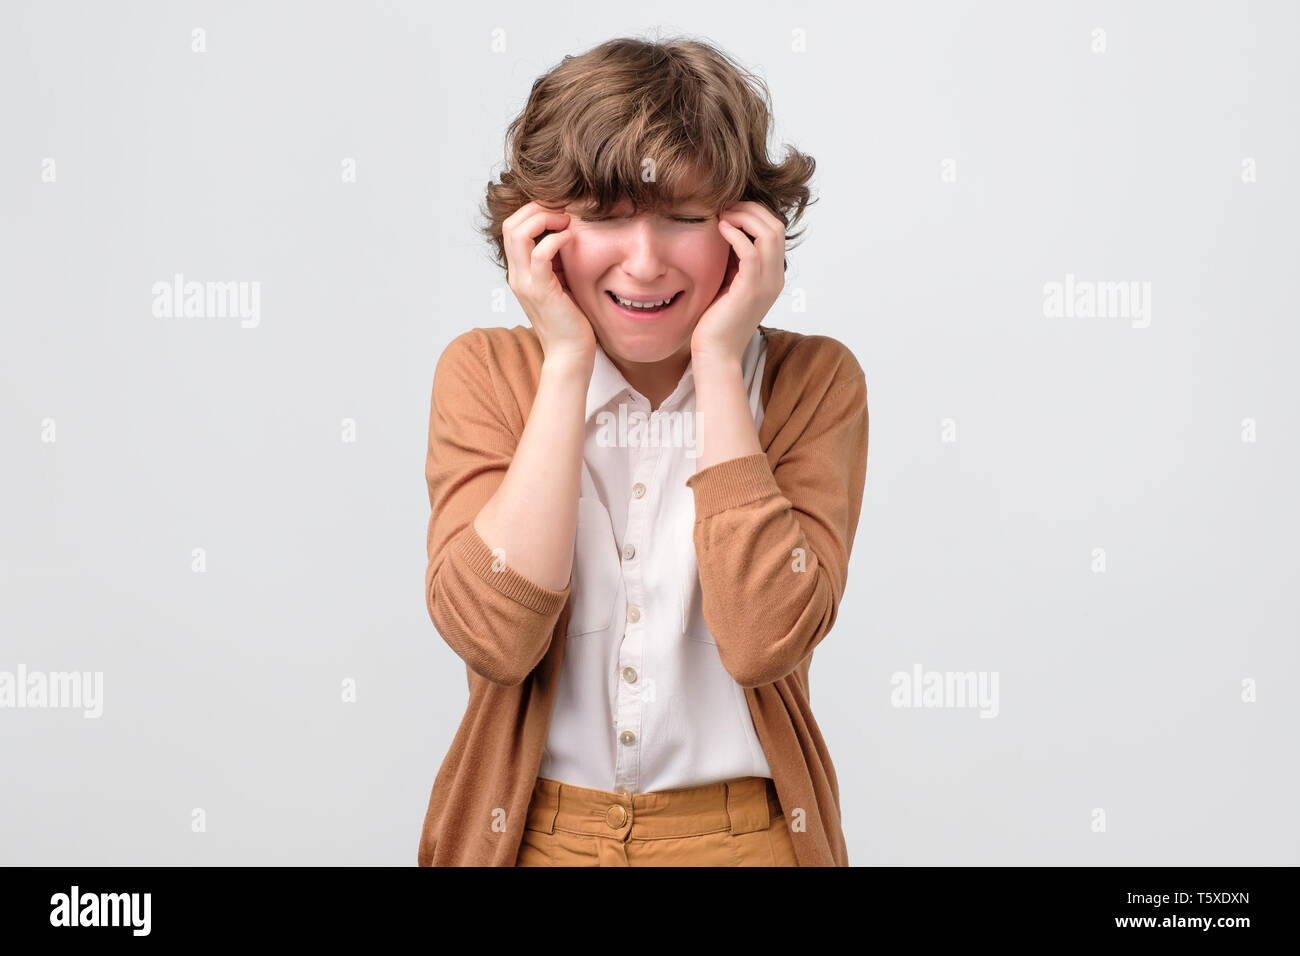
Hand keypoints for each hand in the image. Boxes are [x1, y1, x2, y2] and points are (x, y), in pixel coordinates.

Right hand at [502, 200, 596, 368]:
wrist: (570, 354)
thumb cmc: (571, 320)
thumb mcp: (562, 282)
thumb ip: (559, 260)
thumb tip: (571, 233)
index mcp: (520, 271)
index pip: (513, 227)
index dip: (534, 211)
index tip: (561, 211)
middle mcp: (517, 274)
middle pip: (511, 224)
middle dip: (537, 208)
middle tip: (564, 211)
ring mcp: (526, 282)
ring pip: (518, 233)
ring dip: (544, 218)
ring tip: (567, 222)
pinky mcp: (540, 291)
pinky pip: (540, 254)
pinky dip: (556, 239)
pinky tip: (571, 238)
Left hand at [690, 201, 786, 363]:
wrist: (716, 352)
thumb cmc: (716, 319)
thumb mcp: (727, 281)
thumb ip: (732, 258)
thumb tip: (722, 228)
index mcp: (771, 274)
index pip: (774, 229)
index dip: (753, 212)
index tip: (728, 208)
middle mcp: (774, 277)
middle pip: (776, 225)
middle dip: (750, 208)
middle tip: (725, 206)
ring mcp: (766, 283)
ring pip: (769, 233)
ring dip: (744, 217)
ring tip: (722, 215)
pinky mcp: (750, 290)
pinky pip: (751, 251)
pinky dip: (737, 234)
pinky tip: (720, 229)